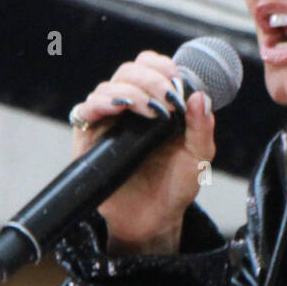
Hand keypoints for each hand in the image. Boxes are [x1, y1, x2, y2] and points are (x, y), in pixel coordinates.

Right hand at [70, 50, 216, 251]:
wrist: (154, 220)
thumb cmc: (175, 187)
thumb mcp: (198, 158)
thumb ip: (202, 128)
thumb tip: (200, 97)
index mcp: (155, 104)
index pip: (150, 67)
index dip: (160, 65)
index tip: (175, 77)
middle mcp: (129, 107)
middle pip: (128, 72)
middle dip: (149, 79)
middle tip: (165, 99)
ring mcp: (108, 121)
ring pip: (107, 87)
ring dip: (129, 92)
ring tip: (149, 111)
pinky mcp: (89, 138)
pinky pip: (84, 110)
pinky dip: (99, 104)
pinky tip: (118, 109)